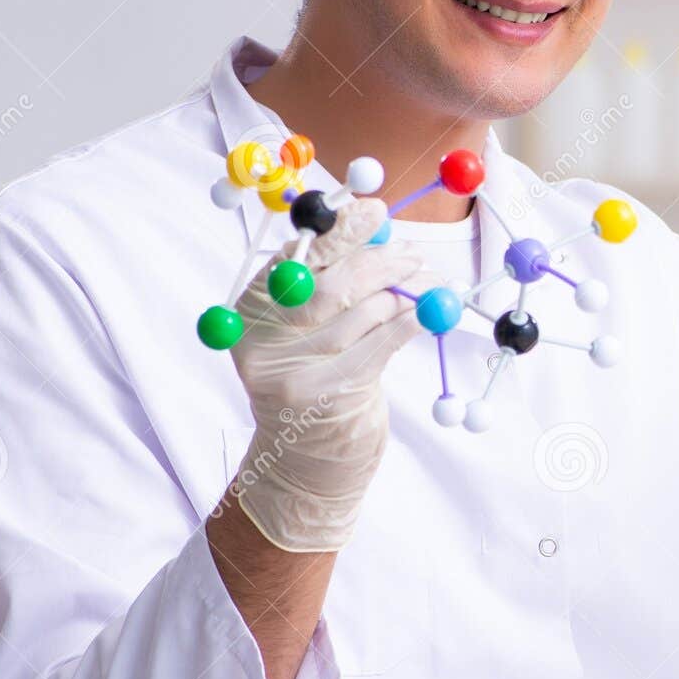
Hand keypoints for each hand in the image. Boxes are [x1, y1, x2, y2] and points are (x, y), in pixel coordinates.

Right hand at [229, 198, 424, 552]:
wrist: (303, 468)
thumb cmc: (314, 386)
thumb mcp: (309, 333)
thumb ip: (329, 285)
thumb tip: (374, 229)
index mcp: (251, 310)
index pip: (297, 256)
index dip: (339, 229)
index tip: (374, 210)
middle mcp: (263, 338)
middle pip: (331, 283)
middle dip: (379, 260)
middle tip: (413, 252)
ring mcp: (291, 369)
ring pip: (360, 312)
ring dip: (403, 290)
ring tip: (425, 280)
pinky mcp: (325, 395)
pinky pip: (378, 345)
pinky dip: (408, 322)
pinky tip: (426, 311)